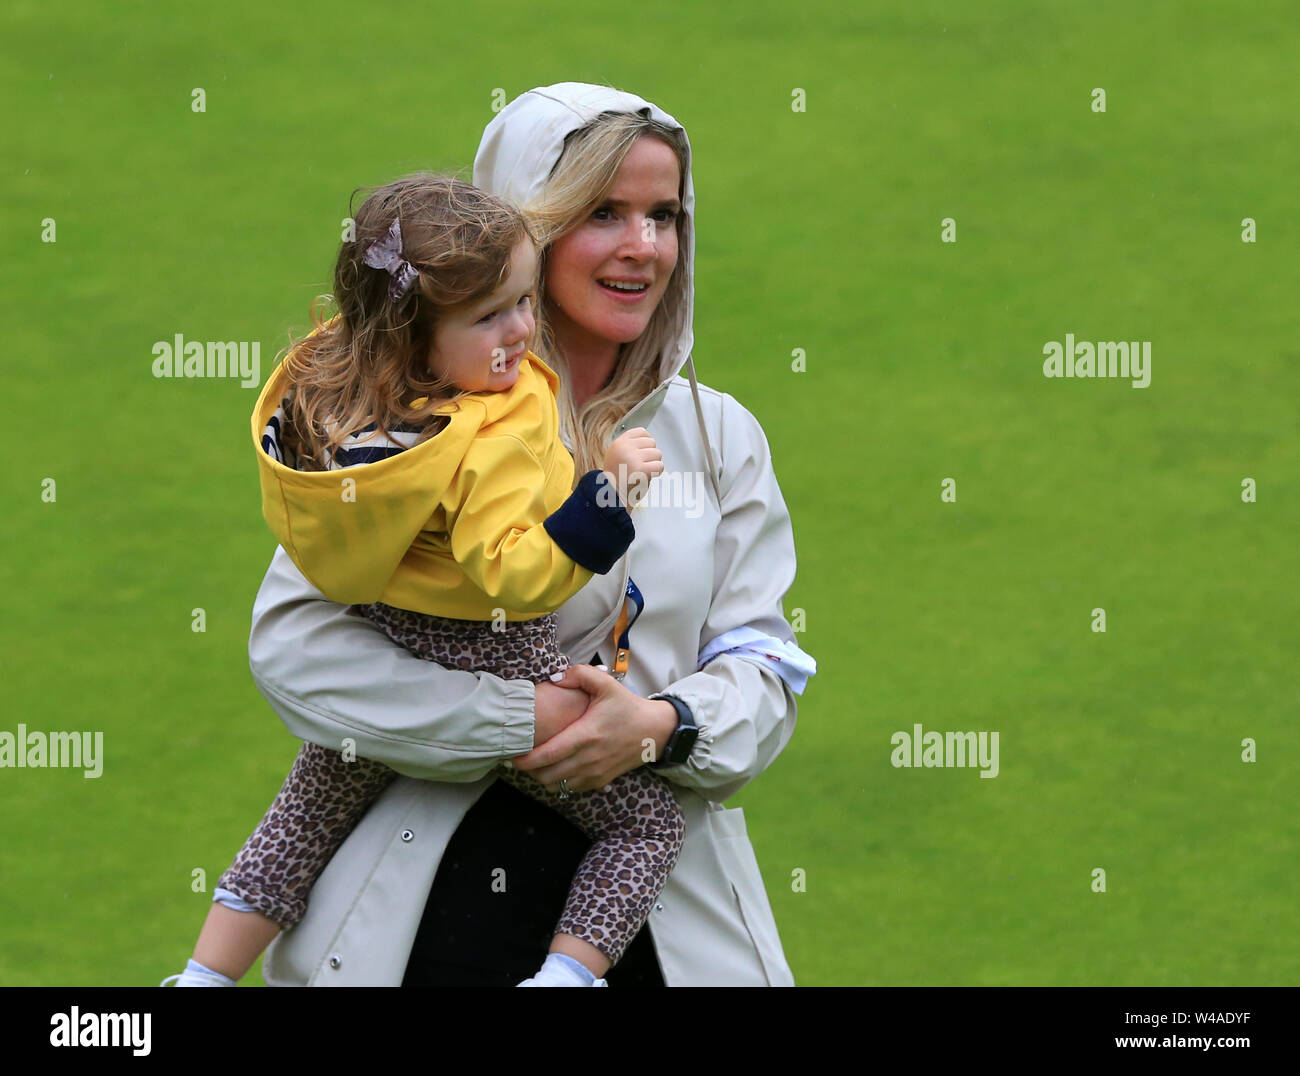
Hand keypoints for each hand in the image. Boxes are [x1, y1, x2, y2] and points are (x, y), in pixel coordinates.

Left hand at [513, 664, 677, 792]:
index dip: (527, 760)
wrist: (654, 731)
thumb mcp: (607, 684)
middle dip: (530, 770)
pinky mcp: (600, 781)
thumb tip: (554, 678)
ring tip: (538, 763)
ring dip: (543, 778)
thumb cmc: (627, 707)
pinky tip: (557, 768)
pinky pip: (571, 789)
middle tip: (522, 757)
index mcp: (587, 735)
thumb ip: (579, 674)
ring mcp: (595, 773)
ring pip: (557, 786)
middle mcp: (589, 759)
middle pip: (547, 775)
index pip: (549, 754)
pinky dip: (559, 782)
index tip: (513, 757)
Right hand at [602, 427, 662, 508]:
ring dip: (653, 464)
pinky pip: (659, 466)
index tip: (644, 452)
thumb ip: (631, 446)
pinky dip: (657, 473)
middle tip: (640, 466)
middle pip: (652, 442)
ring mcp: (633, 458)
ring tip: (642, 473)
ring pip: (657, 454)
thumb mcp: (618, 455)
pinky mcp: (641, 470)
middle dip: (650, 455)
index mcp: (619, 443)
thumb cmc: (617, 479)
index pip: (642, 432)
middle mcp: (625, 448)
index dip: (647, 442)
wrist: (611, 496)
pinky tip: (647, 477)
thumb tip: (649, 440)